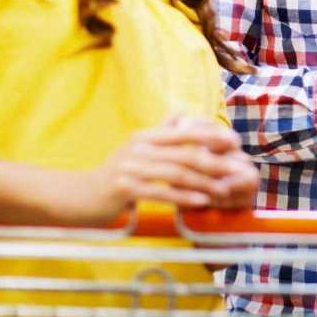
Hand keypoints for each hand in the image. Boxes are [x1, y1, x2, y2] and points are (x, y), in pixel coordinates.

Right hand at [69, 116, 257, 222]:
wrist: (78, 197)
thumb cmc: (112, 177)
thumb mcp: (135, 151)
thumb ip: (159, 134)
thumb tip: (180, 115)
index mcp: (144, 137)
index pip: (183, 131)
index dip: (211, 135)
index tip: (234, 142)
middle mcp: (138, 148)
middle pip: (183, 152)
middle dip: (214, 160)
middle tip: (238, 169)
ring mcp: (129, 167)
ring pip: (174, 173)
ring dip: (203, 182)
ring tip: (224, 190)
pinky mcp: (123, 188)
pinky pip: (159, 192)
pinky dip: (182, 197)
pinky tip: (200, 202)